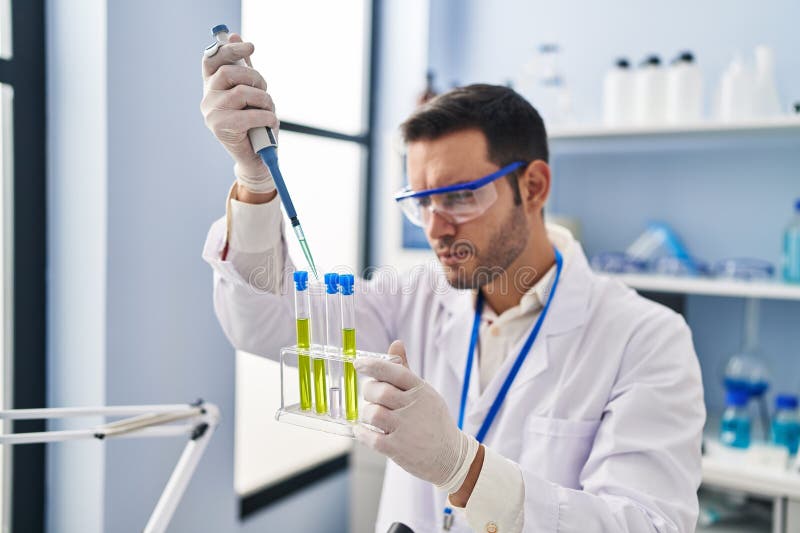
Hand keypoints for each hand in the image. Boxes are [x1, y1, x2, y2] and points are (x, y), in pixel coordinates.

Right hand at [200, 33, 277, 193]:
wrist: (257, 158)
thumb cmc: (256, 124)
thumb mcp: (253, 92)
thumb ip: (244, 67)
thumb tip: (235, 35)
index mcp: (212, 86)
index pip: (212, 59)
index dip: (229, 48)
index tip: (251, 46)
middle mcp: (207, 98)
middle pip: (229, 72)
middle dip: (256, 78)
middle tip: (265, 90)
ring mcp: (211, 113)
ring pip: (242, 92)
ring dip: (264, 100)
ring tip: (268, 110)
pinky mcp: (220, 128)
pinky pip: (249, 114)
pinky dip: (266, 116)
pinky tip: (269, 122)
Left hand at [354, 341, 479, 494]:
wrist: (451, 457)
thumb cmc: (433, 421)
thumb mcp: (425, 392)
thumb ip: (406, 370)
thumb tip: (395, 343)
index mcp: (421, 390)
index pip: (394, 371)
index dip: (373, 365)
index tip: (358, 364)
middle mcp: (414, 407)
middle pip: (380, 391)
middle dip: (368, 392)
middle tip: (371, 396)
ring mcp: (406, 429)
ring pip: (373, 413)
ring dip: (366, 414)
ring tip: (372, 417)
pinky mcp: (398, 449)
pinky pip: (371, 437)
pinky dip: (362, 433)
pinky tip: (363, 431)